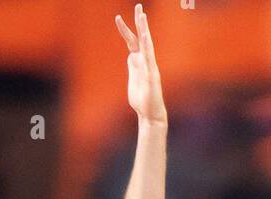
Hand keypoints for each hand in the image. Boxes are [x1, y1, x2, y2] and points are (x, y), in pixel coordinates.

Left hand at [115, 4, 166, 123]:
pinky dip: (147, 48)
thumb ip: (133, 68)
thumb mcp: (133, 81)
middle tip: (138, 6)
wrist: (150, 115)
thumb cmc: (141, 101)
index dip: (126, 30)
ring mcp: (150, 67)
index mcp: (140, 62)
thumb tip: (132, 57)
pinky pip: (150, 59)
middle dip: (140, 22)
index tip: (118, 18)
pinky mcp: (152, 76)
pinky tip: (145, 38)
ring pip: (147, 45)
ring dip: (144, 30)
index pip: (133, 42)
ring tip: (142, 17)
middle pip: (142, 38)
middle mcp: (146, 61)